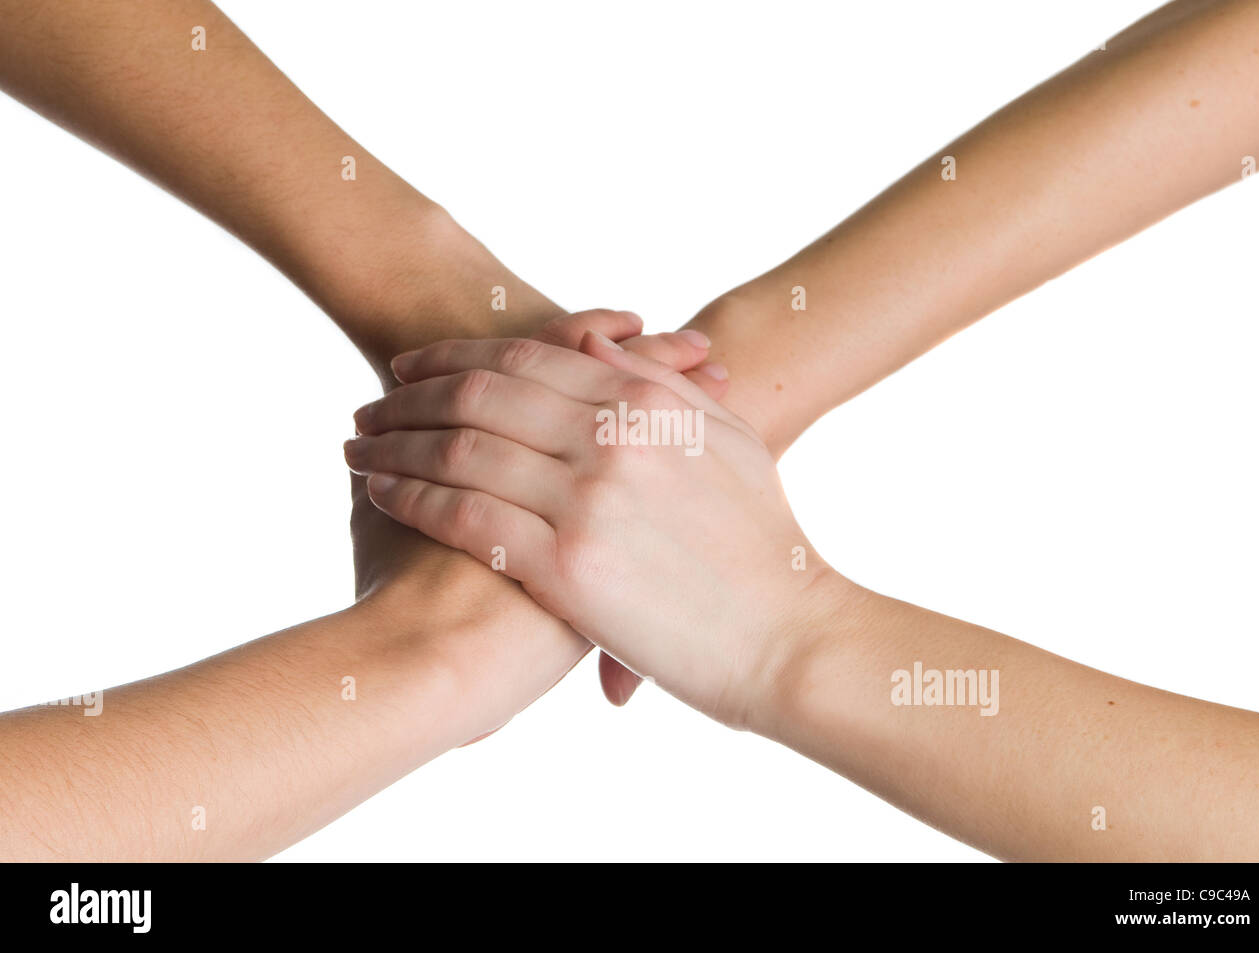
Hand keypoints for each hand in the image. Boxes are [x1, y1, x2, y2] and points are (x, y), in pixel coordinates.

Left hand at [345, 331, 825, 727]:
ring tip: (357, 449)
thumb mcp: (726, 441)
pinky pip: (463, 515)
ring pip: (458, 449)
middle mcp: (608, 435)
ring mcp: (584, 497)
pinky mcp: (564, 565)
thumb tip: (588, 341)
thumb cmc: (764, 545)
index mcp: (644, 400)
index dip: (453, 354)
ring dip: (394, 444)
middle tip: (366, 407)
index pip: (522, 355)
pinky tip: (379, 496)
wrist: (788, 638)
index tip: (409, 366)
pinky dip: (411, 496)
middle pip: (478, 393)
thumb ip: (656, 382)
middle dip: (408, 395)